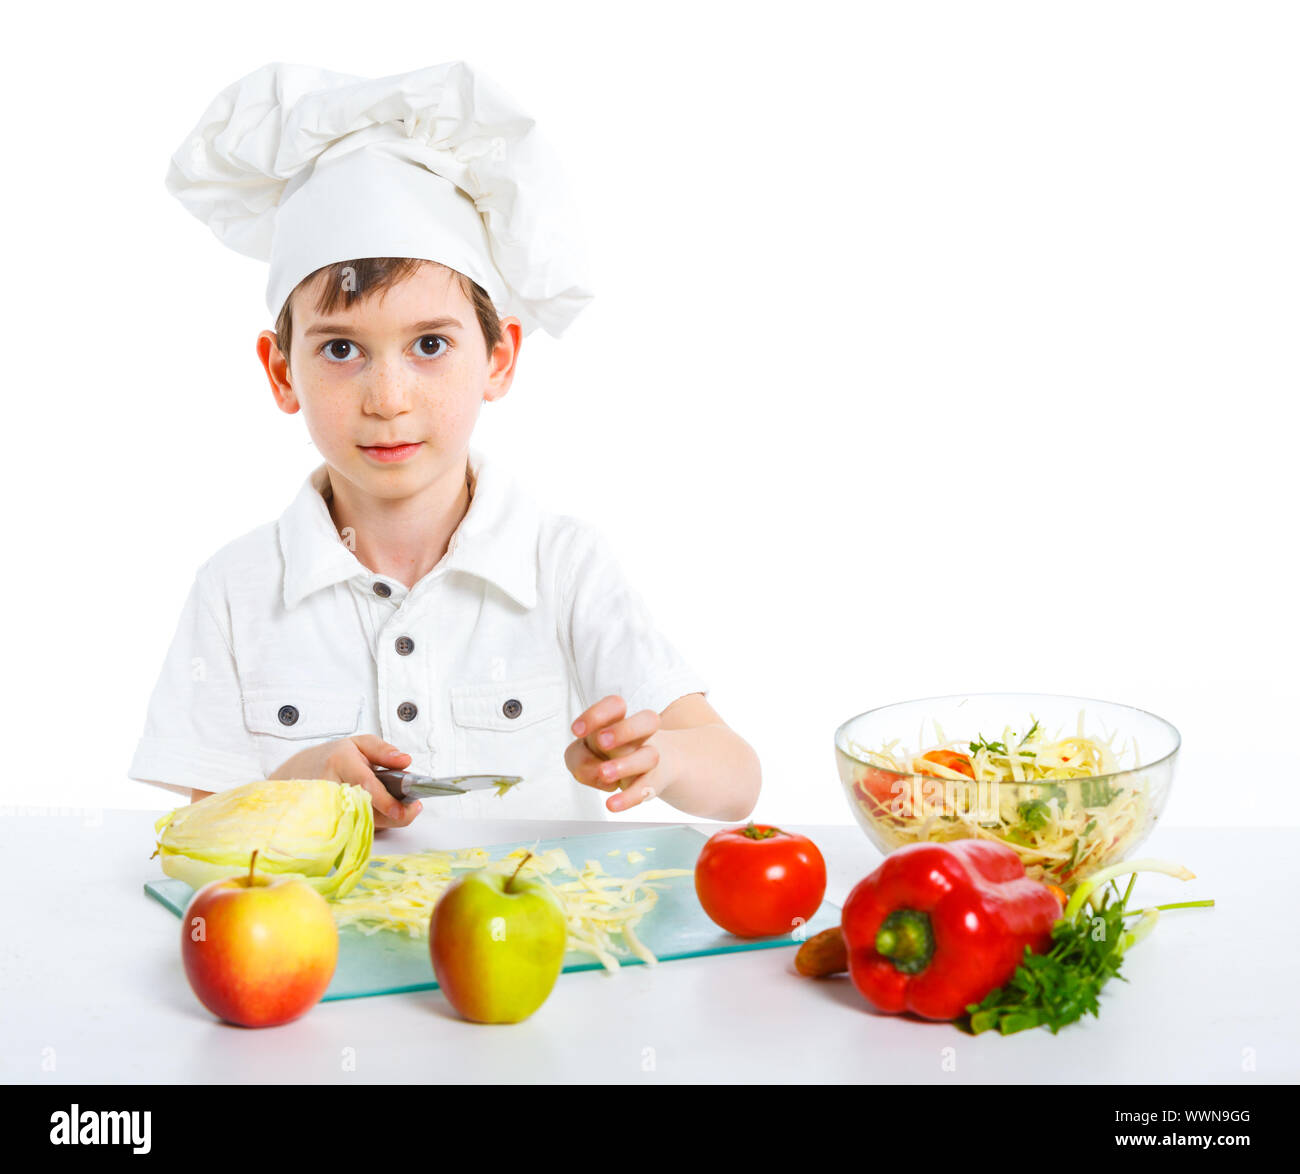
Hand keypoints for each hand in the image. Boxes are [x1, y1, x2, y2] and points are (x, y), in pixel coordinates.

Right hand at [271, 734, 420, 827]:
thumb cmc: (333, 758)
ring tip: (384, 806)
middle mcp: (330, 784)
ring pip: (359, 823)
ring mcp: (323, 807)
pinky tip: (367, 814)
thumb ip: (384, 751)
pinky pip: (349, 830)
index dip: (386, 800)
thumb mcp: (359, 744)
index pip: (366, 784)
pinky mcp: (321, 822)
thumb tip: (405, 761)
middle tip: (405, 808)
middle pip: (366, 809)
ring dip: (379, 819)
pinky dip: (364, 825)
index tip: (404, 810)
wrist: (299, 771)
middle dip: (390, 814)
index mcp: (341, 761)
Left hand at [565, 695, 668, 812]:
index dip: (596, 715)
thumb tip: (592, 771)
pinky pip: (646, 789)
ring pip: (649, 756)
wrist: (652, 769)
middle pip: (647, 720)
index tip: (576, 731)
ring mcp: (650, 757)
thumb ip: (579, 758)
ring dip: (624, 765)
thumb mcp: (584, 752)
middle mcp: (640, 735)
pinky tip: (611, 804)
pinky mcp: (653, 782)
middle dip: (623, 730)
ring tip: (604, 774)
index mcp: (620, 720)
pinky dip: (628, 798)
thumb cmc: (608, 755)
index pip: (615, 705)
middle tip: (602, 742)